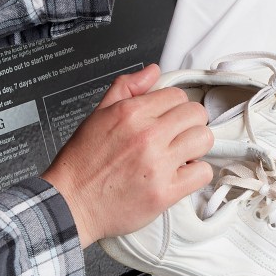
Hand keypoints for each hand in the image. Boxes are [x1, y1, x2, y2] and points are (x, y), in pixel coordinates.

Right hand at [42, 65, 212, 247]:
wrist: (71, 203)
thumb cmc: (82, 163)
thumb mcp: (98, 115)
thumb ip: (126, 89)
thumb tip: (152, 72)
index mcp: (131, 113)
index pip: (177, 95)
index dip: (175, 106)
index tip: (168, 119)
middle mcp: (147, 135)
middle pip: (196, 114)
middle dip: (189, 124)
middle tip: (176, 137)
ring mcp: (158, 164)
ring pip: (204, 140)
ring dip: (196, 147)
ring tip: (180, 155)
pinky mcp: (165, 192)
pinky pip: (202, 173)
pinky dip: (195, 174)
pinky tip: (180, 175)